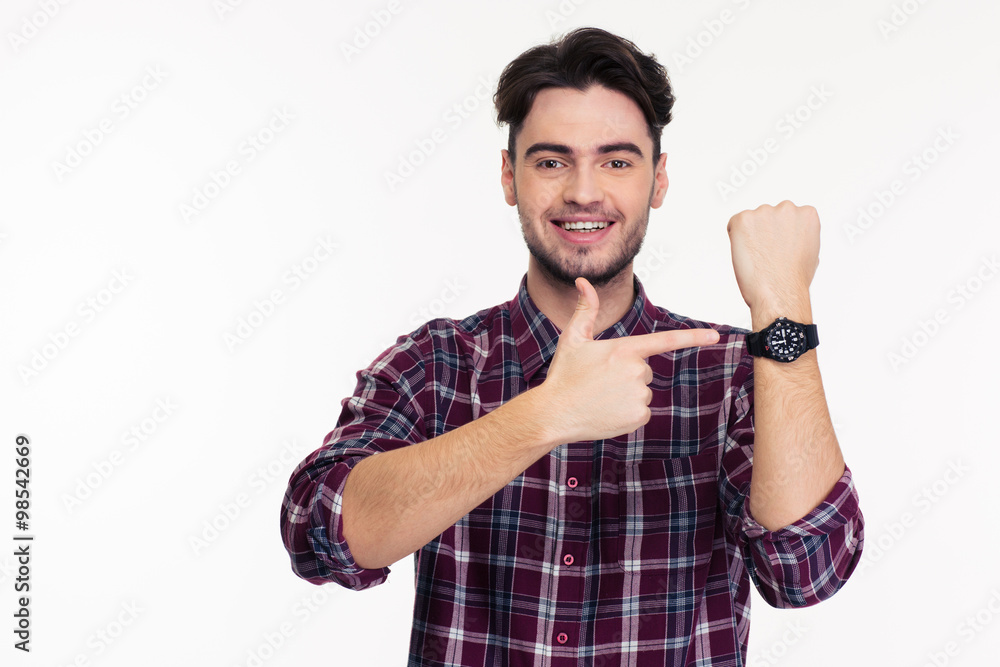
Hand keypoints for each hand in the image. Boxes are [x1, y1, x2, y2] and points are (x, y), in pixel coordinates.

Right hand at [536, 277, 719, 443]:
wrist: (554, 413)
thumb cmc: (563, 375)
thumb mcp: (573, 338)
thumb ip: (585, 309)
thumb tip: (583, 282)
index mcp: (624, 349)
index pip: (665, 341)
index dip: (693, 338)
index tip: (715, 336)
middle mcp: (636, 372)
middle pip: (644, 369)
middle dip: (626, 374)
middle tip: (599, 381)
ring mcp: (638, 395)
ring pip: (641, 391)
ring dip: (625, 394)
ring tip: (599, 397)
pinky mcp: (638, 417)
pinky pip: (640, 411)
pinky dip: (625, 413)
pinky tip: (605, 412)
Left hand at [727, 200, 819, 315]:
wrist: (780, 292)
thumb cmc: (794, 279)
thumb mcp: (811, 252)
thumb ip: (801, 236)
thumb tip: (792, 236)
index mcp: (806, 214)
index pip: (787, 216)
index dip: (780, 235)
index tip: (780, 249)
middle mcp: (787, 208)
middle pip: (768, 216)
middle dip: (765, 233)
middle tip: (767, 255)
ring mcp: (764, 212)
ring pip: (751, 221)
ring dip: (751, 236)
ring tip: (758, 258)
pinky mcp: (744, 219)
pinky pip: (733, 225)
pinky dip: (735, 239)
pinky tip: (747, 254)